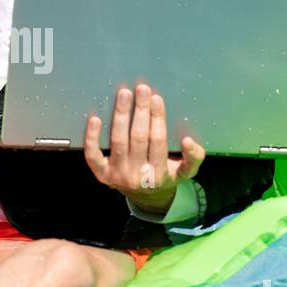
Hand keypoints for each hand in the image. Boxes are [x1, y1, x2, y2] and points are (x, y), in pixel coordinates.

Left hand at [83, 83, 205, 215]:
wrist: (146, 198)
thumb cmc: (166, 176)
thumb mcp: (185, 172)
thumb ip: (194, 158)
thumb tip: (188, 141)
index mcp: (159, 174)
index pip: (158, 141)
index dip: (157, 118)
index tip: (156, 98)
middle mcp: (137, 176)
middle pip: (138, 138)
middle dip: (140, 111)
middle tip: (141, 89)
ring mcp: (117, 175)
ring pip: (118, 141)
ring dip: (120, 115)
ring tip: (124, 94)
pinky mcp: (102, 174)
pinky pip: (93, 155)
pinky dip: (92, 137)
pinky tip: (94, 118)